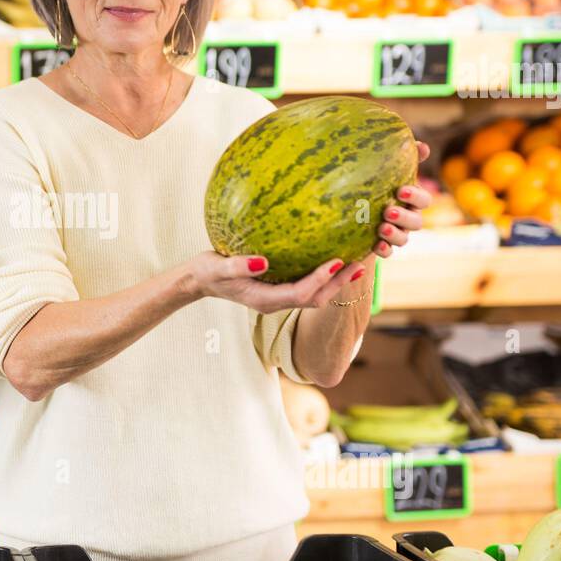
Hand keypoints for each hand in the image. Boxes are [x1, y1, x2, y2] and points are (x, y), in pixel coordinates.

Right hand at [186, 252, 365, 314]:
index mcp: (265, 300)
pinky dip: (324, 275)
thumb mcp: (217, 268)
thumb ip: (238, 266)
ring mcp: (278, 296)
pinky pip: (307, 285)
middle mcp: (276, 302)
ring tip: (357, 263)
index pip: (300, 293)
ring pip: (314, 294)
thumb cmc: (207, 272)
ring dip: (336, 281)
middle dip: (338, 284)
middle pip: (315, 298)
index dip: (320, 279)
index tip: (337, 261)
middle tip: (361, 264)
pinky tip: (334, 259)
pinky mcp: (278, 288)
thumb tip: (262, 261)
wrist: (200, 281)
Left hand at [370, 141, 432, 259]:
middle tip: (388, 211)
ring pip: (404, 239)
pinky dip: (385, 250)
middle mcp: (408, 218)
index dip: (415, 196)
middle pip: (416, 222)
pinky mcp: (383, 246)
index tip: (400, 190)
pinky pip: (389, 252)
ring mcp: (397, 233)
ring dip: (395, 234)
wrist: (355, 207)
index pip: (423, 200)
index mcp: (412, 200)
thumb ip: (407, 158)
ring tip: (381, 228)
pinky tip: (377, 246)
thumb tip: (422, 146)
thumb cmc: (378, 183)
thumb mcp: (388, 169)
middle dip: (404, 217)